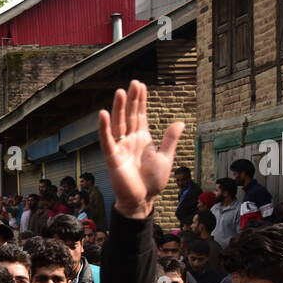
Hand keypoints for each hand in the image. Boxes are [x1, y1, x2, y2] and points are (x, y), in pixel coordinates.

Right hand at [98, 80, 184, 219]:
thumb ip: (170, 139)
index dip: (141, 101)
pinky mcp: (112, 157)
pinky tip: (103, 114)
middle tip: (133, 83)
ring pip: (118, 124)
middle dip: (132, 99)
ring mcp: (120, 148)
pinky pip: (107, 140)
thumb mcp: (165, 157)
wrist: (143, 200)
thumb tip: (180, 121)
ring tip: (121, 92)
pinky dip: (104, 128)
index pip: (140, 115)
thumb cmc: (152, 182)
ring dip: (119, 108)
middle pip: (129, 115)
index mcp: (142, 139)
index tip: (140, 85)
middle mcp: (130, 140)